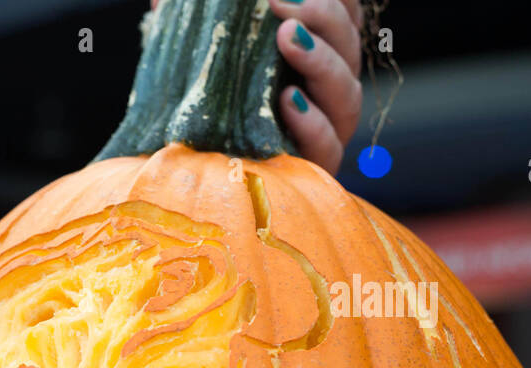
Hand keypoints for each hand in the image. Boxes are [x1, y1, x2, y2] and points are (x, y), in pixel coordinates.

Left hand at [152, 0, 363, 173]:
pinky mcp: (310, 173)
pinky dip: (312, 122)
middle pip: (348, 49)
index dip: (338, 2)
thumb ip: (193, 25)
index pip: (343, 20)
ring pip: (347, 94)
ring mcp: (323, 134)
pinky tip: (287, 101)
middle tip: (281, 3)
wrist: (182, 186)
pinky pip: (328, 147)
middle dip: (324, 18)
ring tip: (288, 38)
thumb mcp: (192, 62)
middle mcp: (324, 95)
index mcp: (310, 61)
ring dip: (322, 61)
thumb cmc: (194, 113)